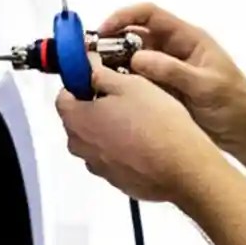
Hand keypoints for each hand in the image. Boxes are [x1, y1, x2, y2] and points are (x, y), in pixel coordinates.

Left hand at [56, 54, 224, 203]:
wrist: (183, 169)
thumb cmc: (157, 126)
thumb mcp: (130, 85)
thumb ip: (101, 73)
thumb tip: (88, 64)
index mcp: (77, 120)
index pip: (62, 96)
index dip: (79, 83)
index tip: (96, 76)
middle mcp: (81, 146)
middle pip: (78, 119)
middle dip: (94, 105)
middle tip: (122, 95)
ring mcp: (97, 166)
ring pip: (95, 139)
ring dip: (109, 127)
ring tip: (138, 118)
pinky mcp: (115, 180)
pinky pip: (111, 157)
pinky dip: (121, 148)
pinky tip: (145, 140)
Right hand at [99, 2, 245, 154]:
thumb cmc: (235, 104)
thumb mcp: (206, 86)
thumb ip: (173, 71)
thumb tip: (136, 58)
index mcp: (186, 38)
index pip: (149, 15)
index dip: (124, 17)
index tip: (102, 31)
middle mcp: (172, 50)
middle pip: (134, 36)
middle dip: (111, 43)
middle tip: (87, 60)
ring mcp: (165, 71)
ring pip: (130, 60)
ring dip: (112, 66)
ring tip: (93, 79)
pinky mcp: (161, 91)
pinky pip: (135, 82)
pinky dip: (120, 85)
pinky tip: (107, 96)